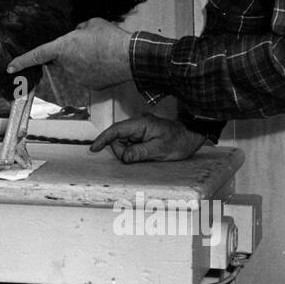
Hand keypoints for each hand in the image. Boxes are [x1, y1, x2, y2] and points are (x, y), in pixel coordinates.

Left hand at [6, 18, 133, 90]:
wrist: (128, 57)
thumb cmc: (109, 38)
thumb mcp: (91, 23)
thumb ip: (78, 30)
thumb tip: (77, 34)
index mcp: (62, 48)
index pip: (36, 55)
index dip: (22, 61)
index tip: (10, 68)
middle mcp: (66, 65)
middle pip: (62, 59)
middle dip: (71, 53)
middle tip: (90, 46)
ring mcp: (77, 78)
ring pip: (76, 68)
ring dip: (84, 61)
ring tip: (102, 53)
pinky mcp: (89, 86)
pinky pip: (87, 76)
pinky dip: (94, 71)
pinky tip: (105, 64)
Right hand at [90, 114, 205, 163]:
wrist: (191, 136)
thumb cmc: (179, 141)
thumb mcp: (160, 150)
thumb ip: (140, 152)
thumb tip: (124, 157)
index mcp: (141, 124)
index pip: (116, 130)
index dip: (103, 139)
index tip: (94, 148)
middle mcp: (138, 124)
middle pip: (118, 138)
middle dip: (122, 151)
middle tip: (136, 159)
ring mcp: (140, 129)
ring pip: (124, 142)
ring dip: (129, 152)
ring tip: (146, 156)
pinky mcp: (142, 135)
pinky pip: (131, 144)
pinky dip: (133, 151)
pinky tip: (144, 155)